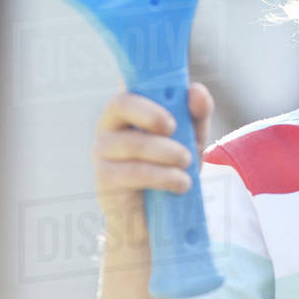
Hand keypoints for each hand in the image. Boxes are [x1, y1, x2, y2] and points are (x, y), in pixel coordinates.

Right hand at [91, 81, 214, 231]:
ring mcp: (102, 150)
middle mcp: (110, 124)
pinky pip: (135, 171)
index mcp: (129, 107)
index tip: (170, 91)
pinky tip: (181, 183)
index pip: (129, 84)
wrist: (156, 217)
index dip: (144, 81)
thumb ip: (196, 114)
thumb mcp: (190, 139)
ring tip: (187, 163)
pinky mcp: (104, 178)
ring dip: (168, 153)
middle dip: (152, 113)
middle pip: (121, 104)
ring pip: (134, 143)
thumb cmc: (171, 168)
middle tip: (175, 128)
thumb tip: (196, 90)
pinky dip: (164, 177)